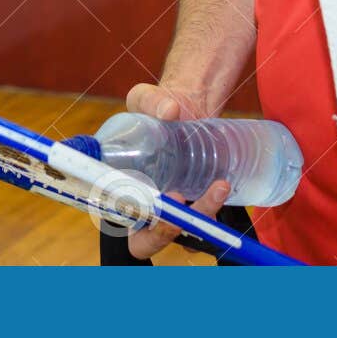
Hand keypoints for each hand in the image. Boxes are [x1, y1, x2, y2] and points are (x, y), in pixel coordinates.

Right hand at [124, 81, 222, 260]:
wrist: (187, 107)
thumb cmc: (155, 107)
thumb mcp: (145, 97)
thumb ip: (151, 101)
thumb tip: (171, 111)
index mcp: (117, 184)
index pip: (114, 218)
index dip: (128, 215)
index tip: (155, 198)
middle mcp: (141, 205)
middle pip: (147, 240)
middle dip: (165, 231)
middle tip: (182, 202)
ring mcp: (170, 210)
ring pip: (180, 235)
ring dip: (199, 220)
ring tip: (218, 187)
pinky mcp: (195, 206)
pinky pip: (201, 224)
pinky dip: (213, 213)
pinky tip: (222, 187)